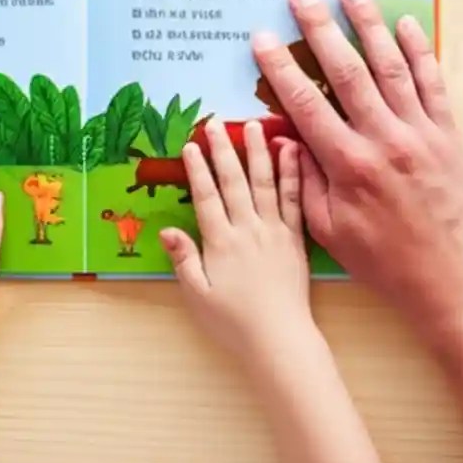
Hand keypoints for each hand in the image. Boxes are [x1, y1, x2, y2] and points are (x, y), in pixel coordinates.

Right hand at [160, 118, 311, 359]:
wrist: (280, 340)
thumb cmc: (234, 323)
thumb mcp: (198, 295)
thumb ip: (183, 259)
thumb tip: (165, 230)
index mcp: (221, 243)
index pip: (206, 197)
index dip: (197, 170)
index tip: (190, 145)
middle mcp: (248, 230)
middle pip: (234, 182)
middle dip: (223, 150)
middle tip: (215, 122)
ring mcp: (275, 232)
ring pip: (265, 183)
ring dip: (258, 152)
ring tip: (254, 124)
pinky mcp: (296, 239)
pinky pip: (294, 199)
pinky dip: (293, 173)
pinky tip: (292, 152)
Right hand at [253, 0, 462, 323]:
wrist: (452, 278)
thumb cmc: (384, 262)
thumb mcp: (329, 230)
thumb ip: (305, 179)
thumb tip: (287, 137)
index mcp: (348, 165)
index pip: (306, 104)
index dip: (280, 67)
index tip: (261, 39)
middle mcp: (385, 140)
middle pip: (347, 71)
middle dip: (319, 28)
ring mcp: (421, 134)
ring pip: (390, 66)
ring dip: (368, 25)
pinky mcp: (448, 136)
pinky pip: (432, 84)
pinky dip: (419, 51)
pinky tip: (405, 24)